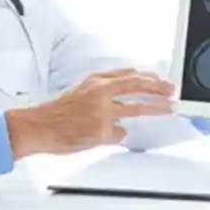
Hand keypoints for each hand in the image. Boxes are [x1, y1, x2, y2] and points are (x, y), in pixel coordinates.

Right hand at [6, 68, 173, 157]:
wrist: (39, 126)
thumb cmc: (57, 112)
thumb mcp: (80, 90)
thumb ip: (102, 89)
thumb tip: (124, 90)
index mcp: (95, 81)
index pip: (128, 74)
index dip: (147, 76)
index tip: (159, 79)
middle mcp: (100, 92)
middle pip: (136, 85)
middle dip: (157, 87)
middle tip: (170, 90)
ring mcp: (102, 112)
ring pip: (135, 108)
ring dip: (155, 107)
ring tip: (168, 108)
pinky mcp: (101, 130)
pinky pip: (118, 133)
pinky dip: (117, 135)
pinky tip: (107, 136)